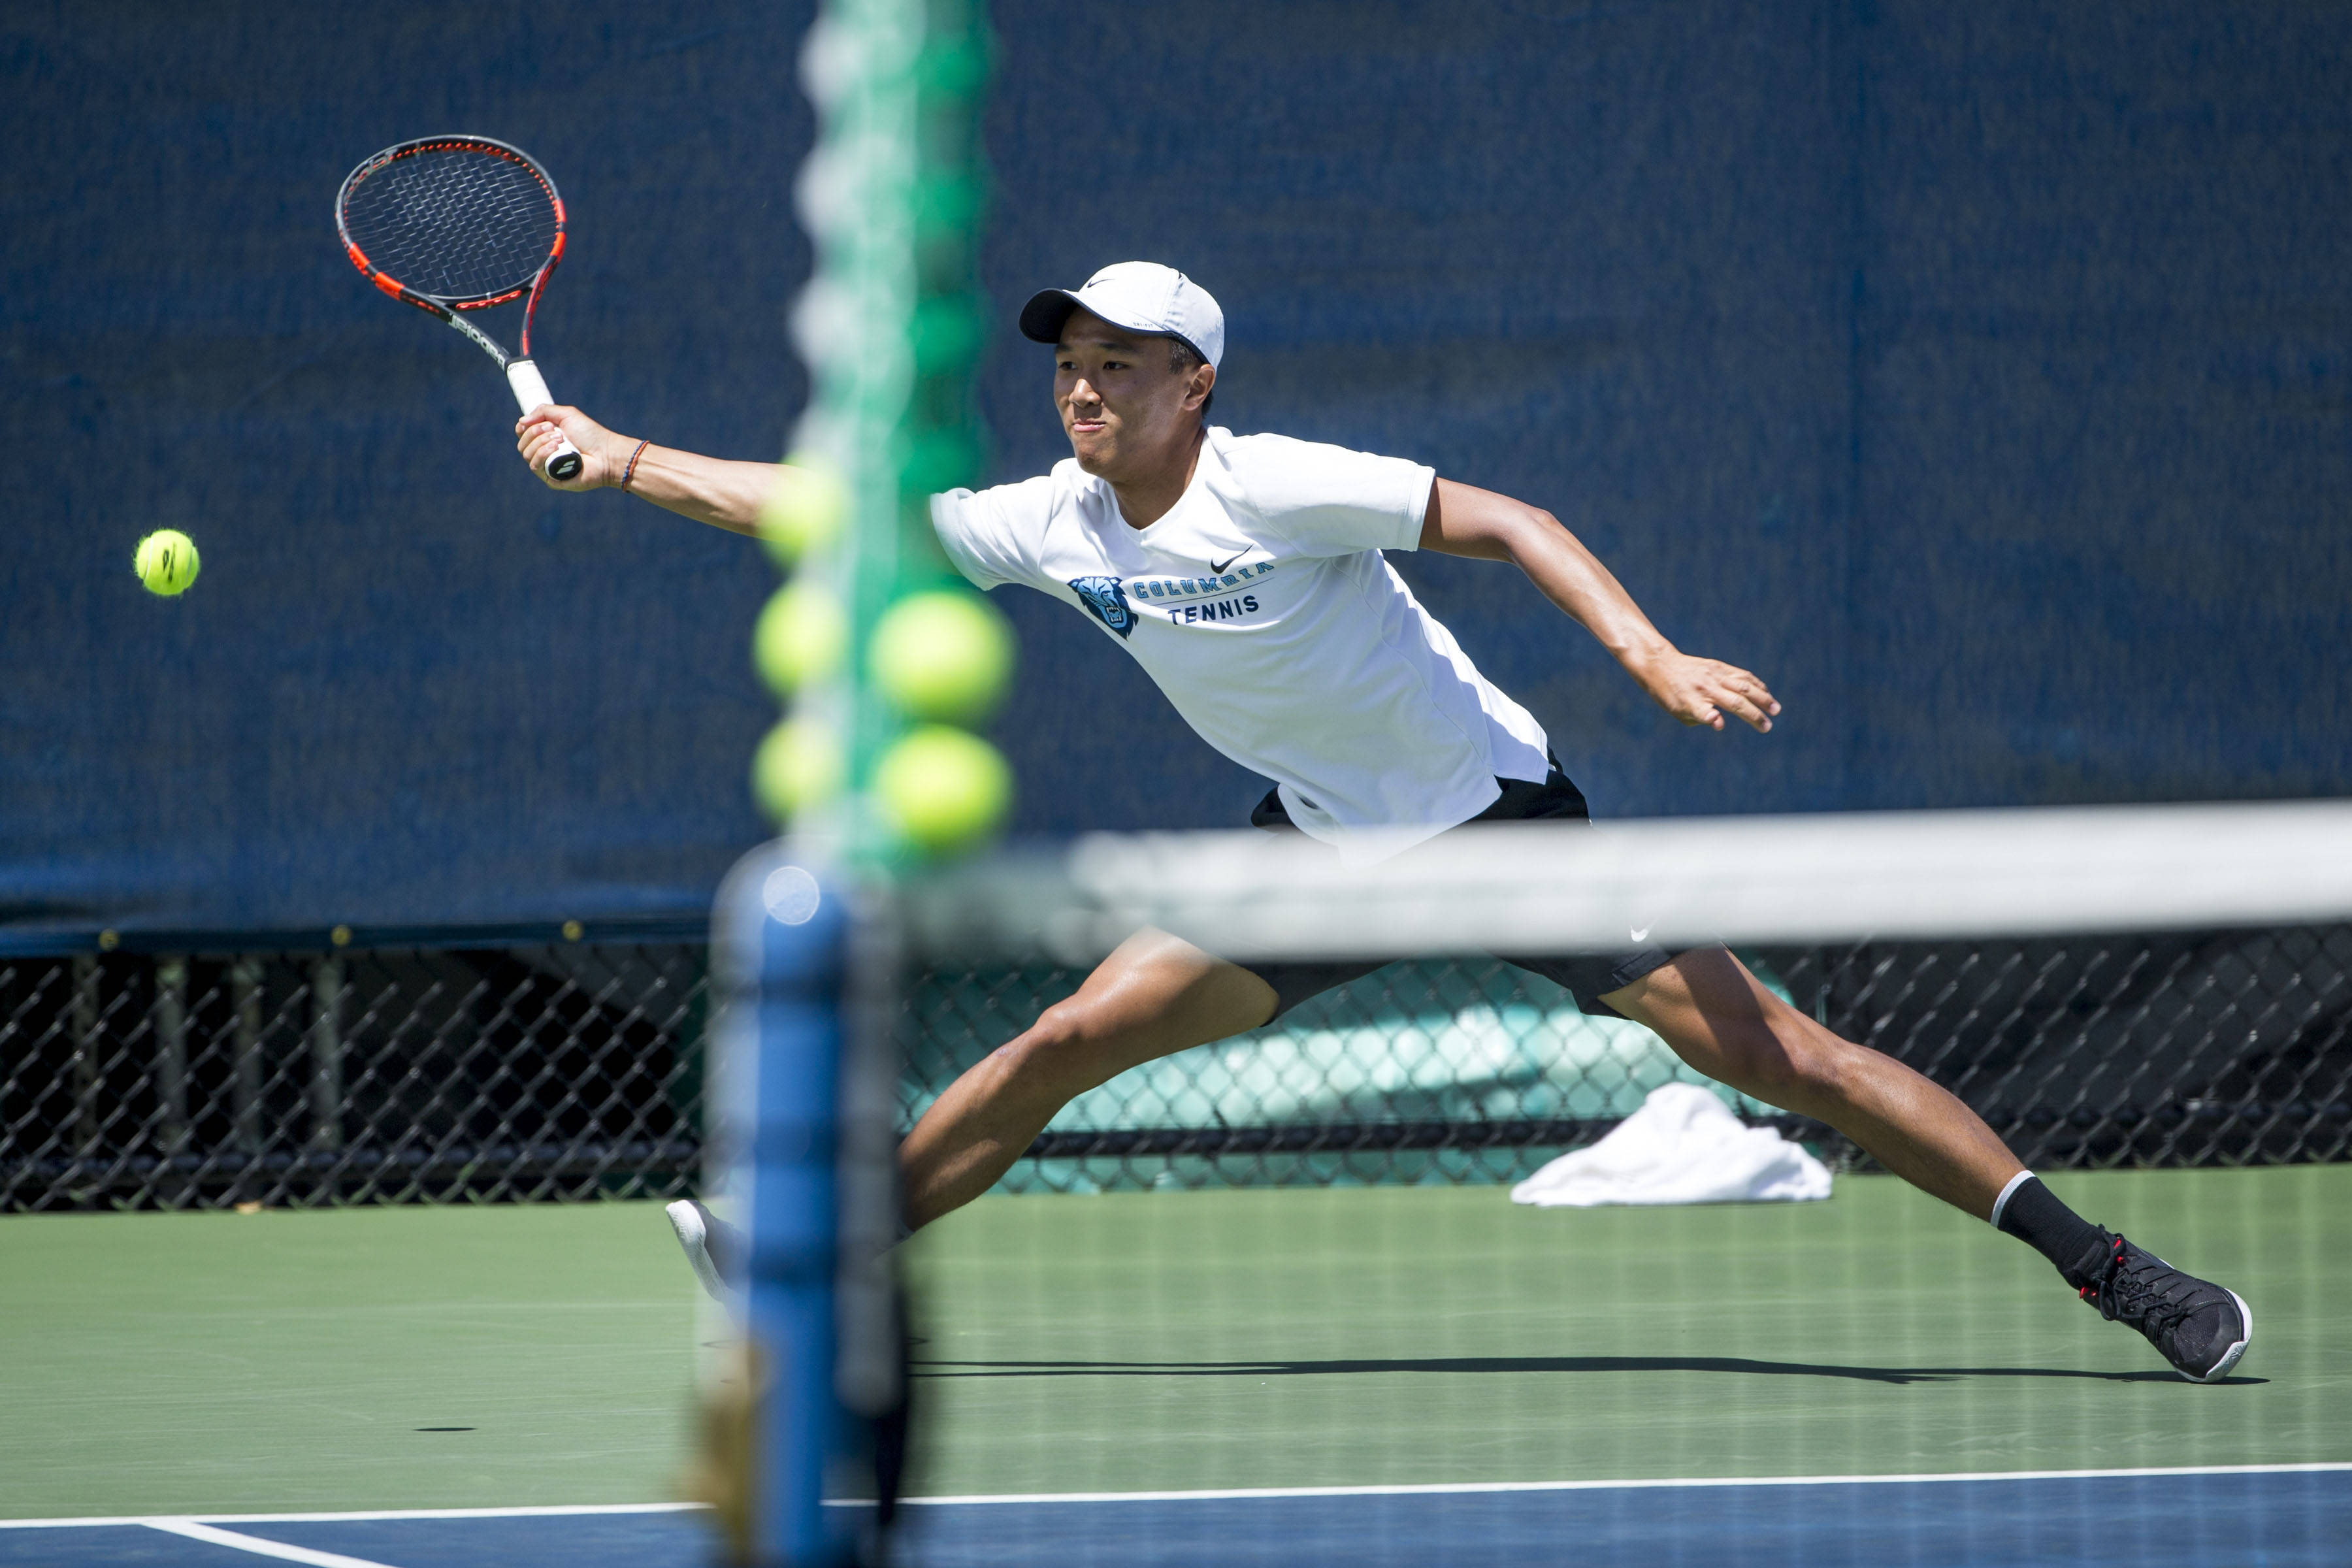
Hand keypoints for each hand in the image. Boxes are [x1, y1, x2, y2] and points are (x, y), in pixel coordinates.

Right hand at [513, 404, 628, 490]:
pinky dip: (542, 454)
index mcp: (546, 438)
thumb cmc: (590, 434)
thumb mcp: (567, 414)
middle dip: (534, 432)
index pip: (523, 433)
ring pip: (527, 454)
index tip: (536, 421)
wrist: (606, 453)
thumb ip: (544, 411)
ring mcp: (547, 466)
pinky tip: (555, 448)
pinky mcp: (551, 479)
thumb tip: (522, 420)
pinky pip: (535, 466)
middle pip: (522, 444)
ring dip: (540, 442)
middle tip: (553, 429)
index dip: (524, 426)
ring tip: (560, 438)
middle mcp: (544, 452)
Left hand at [1626, 648, 1781, 732]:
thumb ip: (1700, 717)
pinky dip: (1757, 685)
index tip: (1718, 724)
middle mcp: (1705, 686)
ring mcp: (1715, 674)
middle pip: (1735, 701)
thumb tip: (1719, 723)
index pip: (1703, 712)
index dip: (1710, 717)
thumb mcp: (1678, 711)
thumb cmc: (1671, 695)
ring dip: (1762, 698)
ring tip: (1775, 709)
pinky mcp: (1720, 666)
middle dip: (1753, 715)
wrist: (1663, 665)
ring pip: (1745, 685)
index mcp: (1691, 700)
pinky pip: (1743, 676)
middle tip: (1767, 727)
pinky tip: (1766, 694)